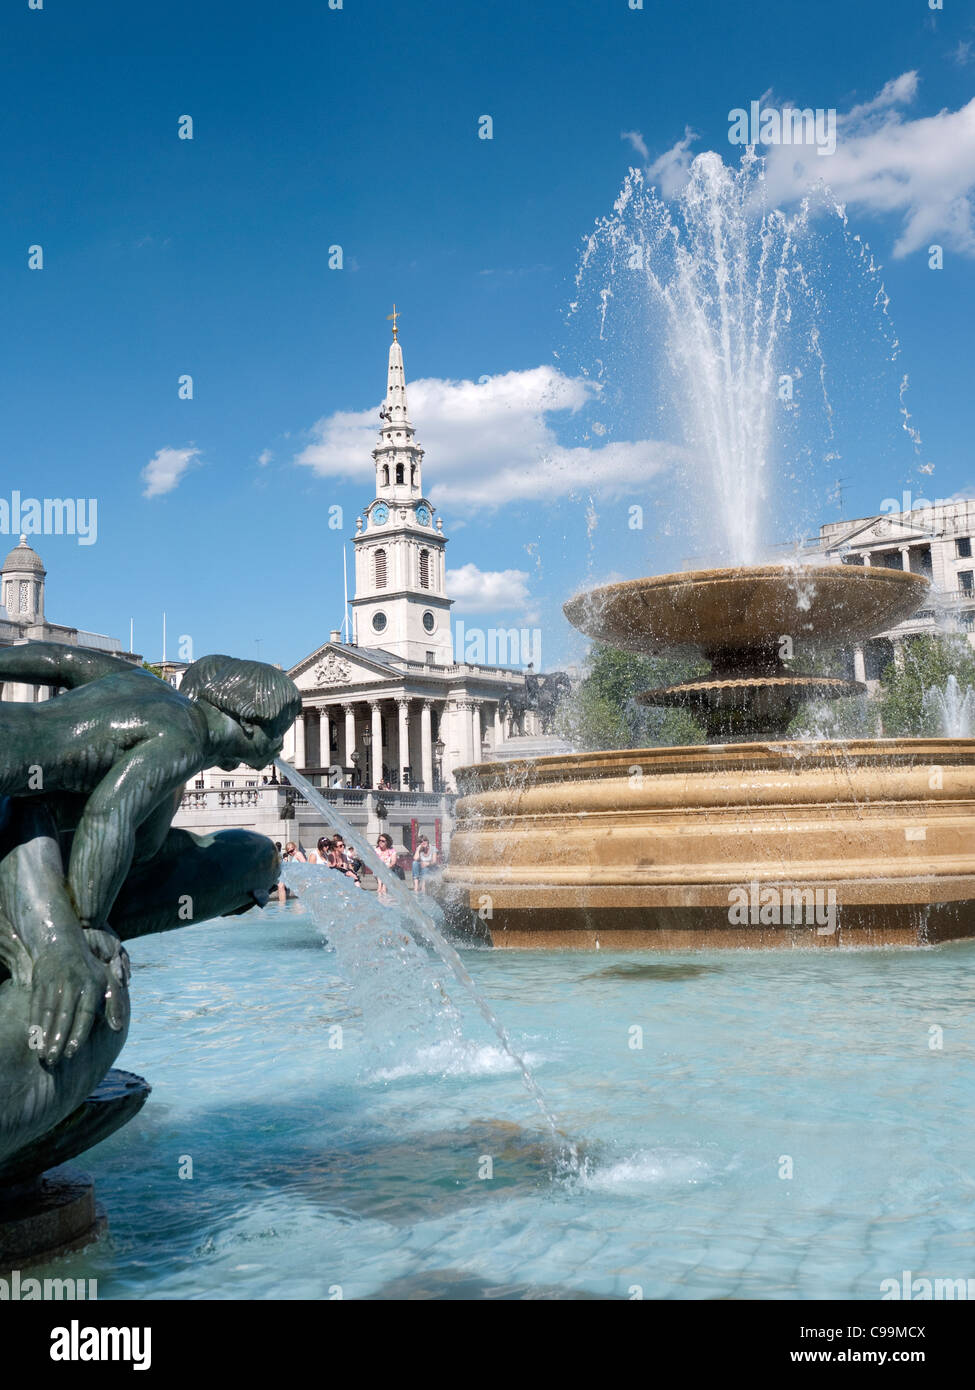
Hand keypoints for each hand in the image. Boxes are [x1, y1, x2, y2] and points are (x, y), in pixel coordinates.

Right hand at [28, 932, 127, 1066]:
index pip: (85, 1015)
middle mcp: (73, 985)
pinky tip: (33, 1038)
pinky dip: (34, 1023)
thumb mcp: (107, 980)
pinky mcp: (40, 982)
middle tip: (53, 1060)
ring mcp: (55, 983)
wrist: (62, 943)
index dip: (77, 1034)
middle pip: (65, 1017)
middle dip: (58, 1040)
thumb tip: (118, 1028)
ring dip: (44, 1035)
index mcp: (92, 987)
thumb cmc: (89, 968)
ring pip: (49, 1013)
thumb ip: (115, 1004)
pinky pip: (36, 1006)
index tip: (71, 1052)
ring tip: (42, 1055)